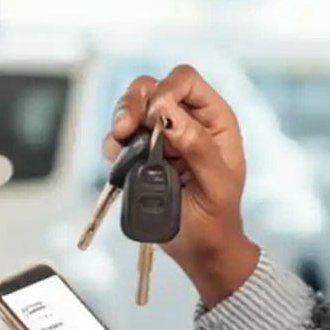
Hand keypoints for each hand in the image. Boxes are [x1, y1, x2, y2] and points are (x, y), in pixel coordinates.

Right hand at [105, 66, 260, 305]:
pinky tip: (119, 163)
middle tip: (123, 129)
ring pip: (130, 108)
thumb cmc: (216, 219)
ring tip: (120, 146)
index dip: (166, 90)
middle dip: (132, 103)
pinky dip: (112, 146)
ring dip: (119, 122)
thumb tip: (167, 115)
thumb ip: (197, 147)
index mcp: (213, 120)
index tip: (155, 118)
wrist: (199, 248)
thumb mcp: (217, 185)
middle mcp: (185, 121)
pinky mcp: (140, 155)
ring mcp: (160, 137)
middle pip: (151, 87)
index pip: (184, 81)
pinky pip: (118, 138)